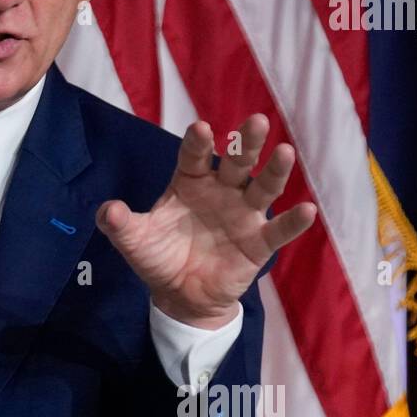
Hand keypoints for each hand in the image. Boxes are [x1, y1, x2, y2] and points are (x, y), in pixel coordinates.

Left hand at [97, 114, 315, 328]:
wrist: (180, 295)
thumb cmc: (159, 257)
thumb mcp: (134, 241)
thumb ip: (120, 224)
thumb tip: (108, 210)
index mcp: (190, 183)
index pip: (194, 157)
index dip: (198, 143)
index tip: (201, 128)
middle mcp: (221, 191)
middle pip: (237, 162)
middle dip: (245, 143)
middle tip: (256, 121)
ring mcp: (243, 215)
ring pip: (262, 188)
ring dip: (275, 171)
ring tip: (285, 152)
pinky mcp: (258, 244)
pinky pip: (278, 231)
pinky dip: (293, 222)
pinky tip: (308, 210)